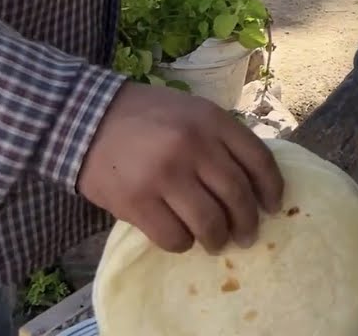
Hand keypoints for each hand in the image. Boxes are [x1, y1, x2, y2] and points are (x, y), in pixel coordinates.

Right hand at [78, 82, 284, 253]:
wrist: (84, 118)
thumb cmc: (145, 117)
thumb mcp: (192, 112)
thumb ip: (221, 139)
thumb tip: (253, 181)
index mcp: (212, 121)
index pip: (259, 161)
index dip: (272, 189)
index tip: (273, 207)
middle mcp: (193, 146)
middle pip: (237, 196)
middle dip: (247, 223)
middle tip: (246, 235)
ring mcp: (165, 176)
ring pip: (210, 223)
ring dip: (218, 239)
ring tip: (216, 242)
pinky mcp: (136, 202)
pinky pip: (174, 238)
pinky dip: (184, 244)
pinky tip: (182, 238)